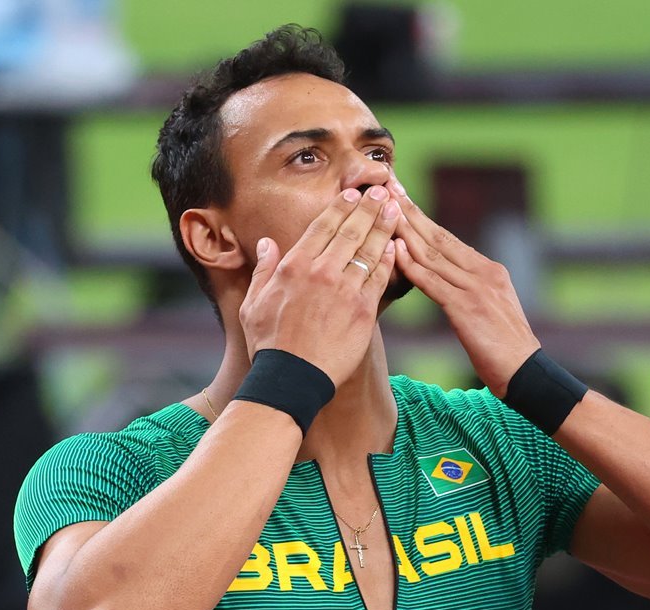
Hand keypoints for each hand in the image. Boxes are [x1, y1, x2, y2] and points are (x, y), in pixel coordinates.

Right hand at [239, 186, 399, 386]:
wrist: (291, 378)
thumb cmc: (269, 344)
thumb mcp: (253, 304)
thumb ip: (263, 270)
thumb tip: (267, 244)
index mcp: (294, 266)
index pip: (322, 227)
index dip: (340, 207)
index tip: (353, 194)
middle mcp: (321, 272)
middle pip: (350, 231)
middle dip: (368, 208)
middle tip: (382, 191)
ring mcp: (345, 290)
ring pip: (369, 250)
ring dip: (384, 226)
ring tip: (395, 210)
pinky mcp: (363, 310)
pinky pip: (380, 278)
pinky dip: (389, 260)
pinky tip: (396, 247)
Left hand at [388, 179, 539, 396]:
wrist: (527, 373)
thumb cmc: (504, 349)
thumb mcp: (489, 310)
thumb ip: (468, 290)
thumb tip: (445, 280)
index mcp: (487, 270)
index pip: (447, 237)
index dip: (420, 216)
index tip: (400, 195)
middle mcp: (482, 272)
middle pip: (438, 236)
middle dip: (409, 211)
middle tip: (386, 186)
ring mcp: (476, 289)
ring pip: (432, 255)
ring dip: (404, 231)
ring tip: (382, 210)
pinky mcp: (467, 309)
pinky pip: (434, 283)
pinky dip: (413, 266)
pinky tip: (395, 251)